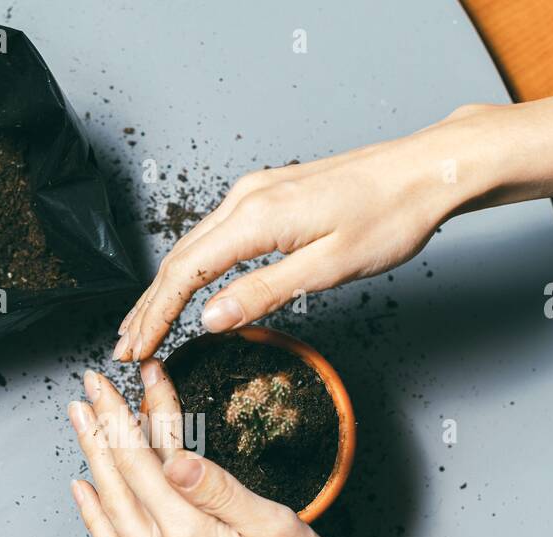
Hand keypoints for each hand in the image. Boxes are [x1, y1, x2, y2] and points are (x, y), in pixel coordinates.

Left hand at [66, 361, 361, 536]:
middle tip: (86, 394)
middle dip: (99, 431)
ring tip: (82, 429)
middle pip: (118, 483)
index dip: (123, 416)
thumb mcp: (275, 527)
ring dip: (93, 465)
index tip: (111, 384)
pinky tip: (89, 499)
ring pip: (110, 512)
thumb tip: (175, 458)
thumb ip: (218, 490)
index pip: (141, 462)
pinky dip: (96, 518)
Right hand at [113, 95, 552, 360]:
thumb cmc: (389, 217)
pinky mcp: (270, 195)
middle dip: (148, 307)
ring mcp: (257, 193)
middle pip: (179, 258)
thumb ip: (265, 292)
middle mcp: (247, 199)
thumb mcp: (329, 267)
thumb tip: (211, 318)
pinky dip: (191, 267)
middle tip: (126, 348)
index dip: (155, 316)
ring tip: (144, 326)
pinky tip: (186, 287)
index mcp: (256, 217)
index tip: (135, 349)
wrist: (426, 172)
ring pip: (193, 246)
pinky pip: (215, 235)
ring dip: (165, 289)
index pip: (185, 273)